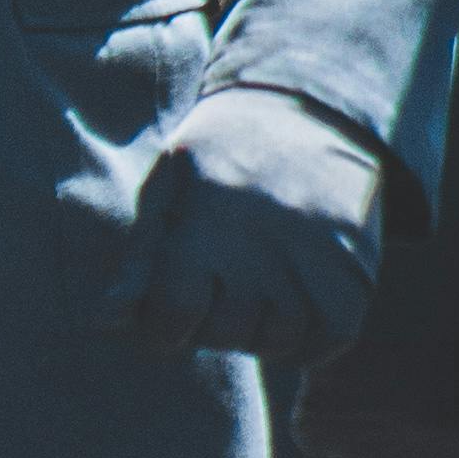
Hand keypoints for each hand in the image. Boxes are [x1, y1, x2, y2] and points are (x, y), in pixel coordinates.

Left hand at [102, 85, 384, 368]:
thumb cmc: (218, 163)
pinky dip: (306, 337)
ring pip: (276, 343)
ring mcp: (315, 262)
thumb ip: (139, 262)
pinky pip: (324, 343)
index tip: (171, 304)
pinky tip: (292, 298)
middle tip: (220, 279)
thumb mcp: (168, 192)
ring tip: (257, 282)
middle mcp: (263, 245)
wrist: (305, 114)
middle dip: (211, 322)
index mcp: (206, 221)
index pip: (174, 313)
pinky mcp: (355, 276)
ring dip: (260, 328)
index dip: (164, 324)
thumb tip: (102, 324)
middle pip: (225, 335)